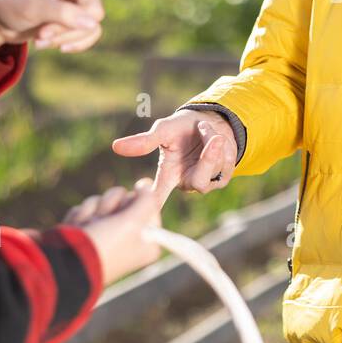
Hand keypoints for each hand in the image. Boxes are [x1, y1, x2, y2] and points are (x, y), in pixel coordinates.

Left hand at [0, 0, 164, 53]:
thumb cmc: (10, 4)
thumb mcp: (33, 9)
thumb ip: (63, 15)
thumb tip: (95, 25)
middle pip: (96, 11)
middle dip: (72, 28)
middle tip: (43, 35)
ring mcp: (77, 2)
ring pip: (93, 27)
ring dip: (70, 38)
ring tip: (42, 40)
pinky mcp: (74, 18)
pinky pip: (88, 35)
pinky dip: (72, 43)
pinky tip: (51, 45)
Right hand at [65, 178, 161, 284]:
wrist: (66, 262)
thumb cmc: (105, 246)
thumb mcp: (133, 222)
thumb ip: (146, 200)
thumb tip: (146, 184)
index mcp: (146, 242)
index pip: (150, 207)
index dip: (138, 202)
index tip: (132, 202)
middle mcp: (129, 238)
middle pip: (126, 200)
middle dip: (112, 204)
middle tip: (106, 218)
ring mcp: (107, 233)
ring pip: (105, 201)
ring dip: (94, 209)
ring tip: (89, 224)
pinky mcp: (88, 229)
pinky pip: (88, 207)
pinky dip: (81, 215)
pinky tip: (79, 228)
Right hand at [110, 109, 236, 203]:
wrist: (207, 119)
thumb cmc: (181, 127)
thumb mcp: (163, 131)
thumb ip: (144, 142)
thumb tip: (115, 147)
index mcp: (168, 175)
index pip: (158, 197)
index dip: (155, 210)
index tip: (146, 223)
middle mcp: (185, 183)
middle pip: (198, 182)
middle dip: (208, 158)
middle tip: (211, 135)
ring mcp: (204, 182)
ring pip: (215, 169)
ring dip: (213, 143)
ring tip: (204, 129)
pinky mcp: (221, 179)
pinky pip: (225, 165)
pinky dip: (223, 147)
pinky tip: (216, 139)